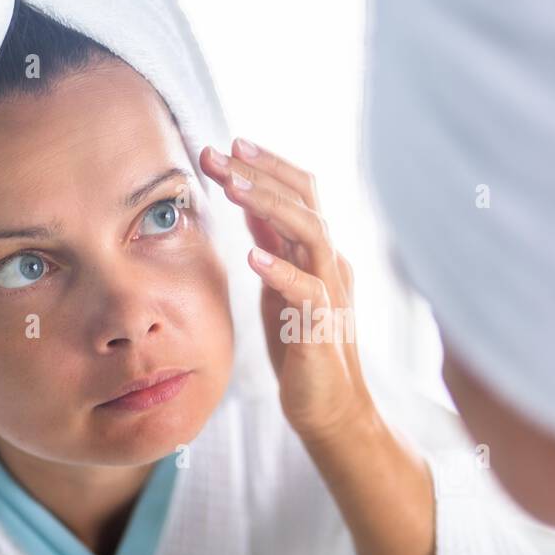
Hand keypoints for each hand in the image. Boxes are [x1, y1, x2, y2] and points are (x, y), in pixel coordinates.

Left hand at [200, 138, 371, 445]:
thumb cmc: (301, 346)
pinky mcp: (323, 327)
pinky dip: (282, 271)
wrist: (328, 407)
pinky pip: (308, 291)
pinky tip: (253, 257)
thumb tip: (248, 196)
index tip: (226, 147)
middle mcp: (331, 264)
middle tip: (222, 152)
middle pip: (307, 201)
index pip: (300, 193)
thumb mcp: (279, 283)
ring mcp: (332, 292)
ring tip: (234, 187)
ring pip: (311, 234)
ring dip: (271, 206)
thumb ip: (271, 242)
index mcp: (319, 251)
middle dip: (263, 173)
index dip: (266, 167)